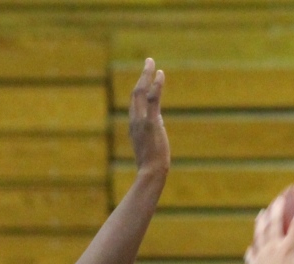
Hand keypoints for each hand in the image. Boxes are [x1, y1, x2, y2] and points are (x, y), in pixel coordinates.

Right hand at [127, 59, 168, 178]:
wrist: (150, 172)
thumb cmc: (151, 164)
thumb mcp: (149, 144)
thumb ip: (151, 130)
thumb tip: (157, 122)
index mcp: (134, 124)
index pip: (135, 101)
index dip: (141, 86)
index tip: (148, 76)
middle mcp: (134, 119)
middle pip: (136, 92)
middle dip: (142, 75)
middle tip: (149, 61)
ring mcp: (141, 120)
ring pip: (141, 92)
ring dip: (146, 74)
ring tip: (151, 61)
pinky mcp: (151, 122)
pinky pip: (153, 99)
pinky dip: (156, 85)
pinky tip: (160, 74)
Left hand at [245, 194, 293, 263]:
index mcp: (288, 247)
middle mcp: (273, 246)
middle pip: (273, 222)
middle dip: (276, 208)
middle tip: (279, 198)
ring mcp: (261, 255)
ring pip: (259, 233)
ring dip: (261, 222)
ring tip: (261, 213)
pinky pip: (251, 255)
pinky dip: (252, 250)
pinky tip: (251, 248)